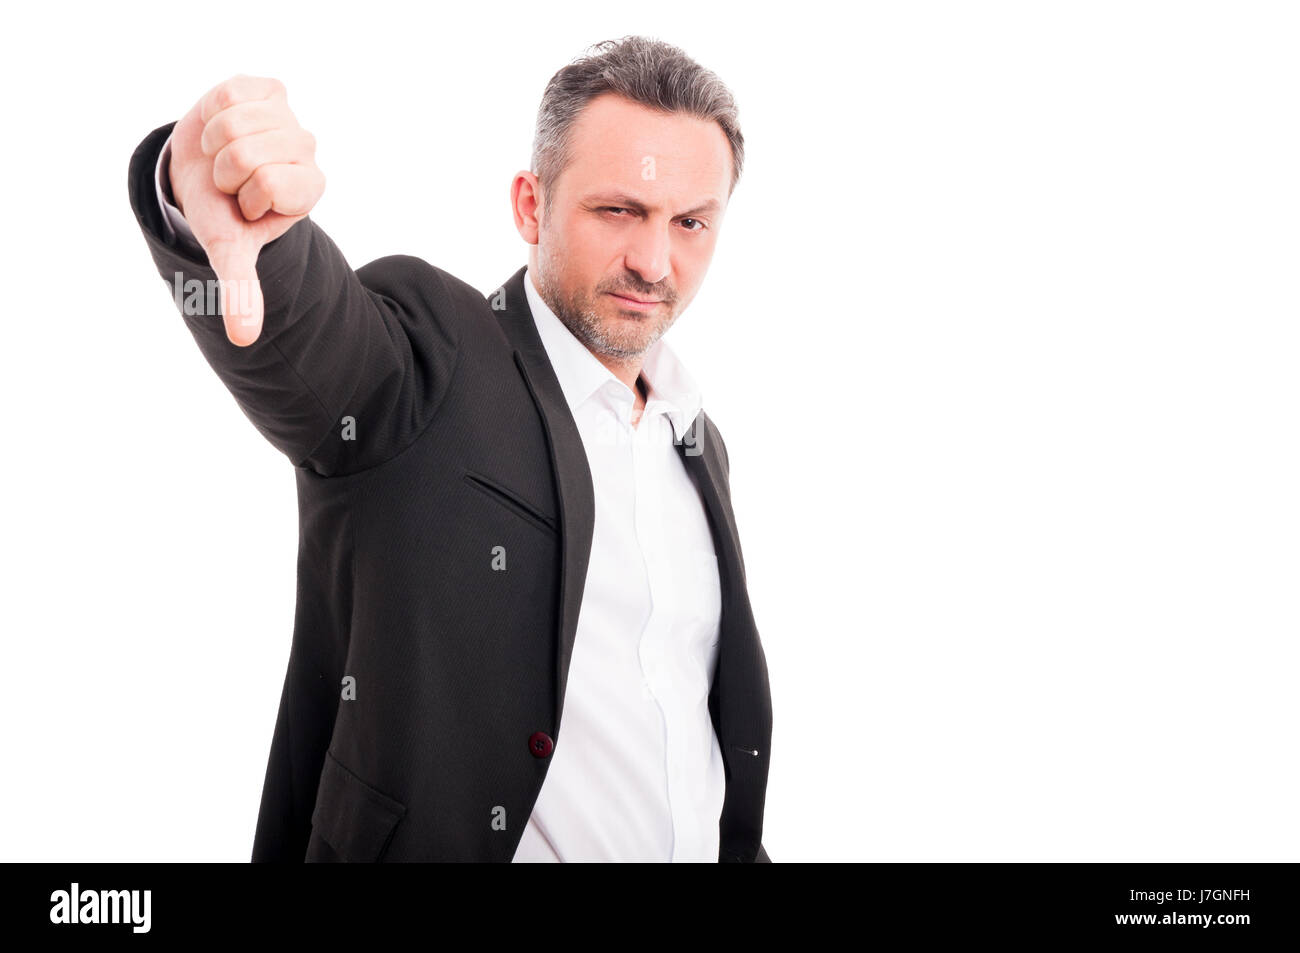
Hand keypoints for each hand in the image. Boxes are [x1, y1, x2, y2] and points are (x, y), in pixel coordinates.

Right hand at [168, 75, 324, 344]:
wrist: (199, 172)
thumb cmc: (221, 212)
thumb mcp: (231, 250)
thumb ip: (242, 291)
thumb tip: (244, 340)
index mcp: (309, 189)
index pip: (271, 184)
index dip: (245, 195)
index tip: (245, 204)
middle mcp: (307, 151)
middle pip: (249, 154)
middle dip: (226, 171)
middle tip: (230, 179)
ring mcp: (288, 117)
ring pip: (236, 122)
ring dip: (217, 142)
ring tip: (224, 154)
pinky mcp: (267, 89)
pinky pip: (231, 93)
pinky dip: (214, 111)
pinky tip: (223, 125)